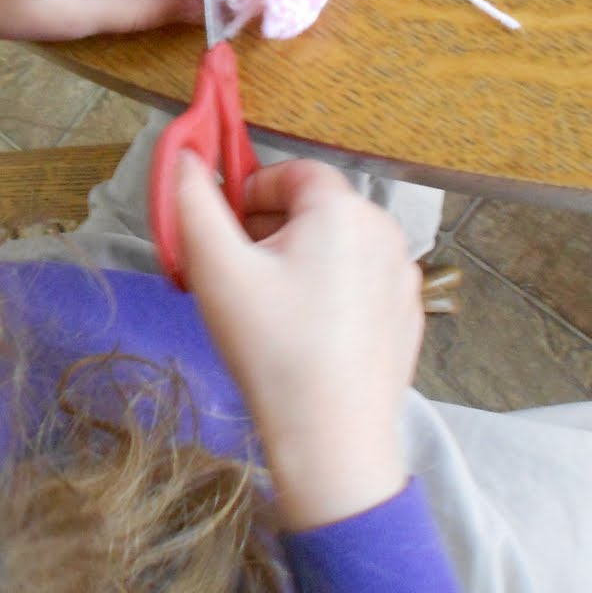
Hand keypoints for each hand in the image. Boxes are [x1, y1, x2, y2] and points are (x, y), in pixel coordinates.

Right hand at [175, 154, 423, 529]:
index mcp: (343, 210)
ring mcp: (402, 277)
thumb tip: (184, 153)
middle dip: (271, 229)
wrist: (331, 439)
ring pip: (337, 247)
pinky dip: (329, 294)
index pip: (292, 172)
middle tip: (237, 276)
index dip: (251, 192)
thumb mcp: (216, 269)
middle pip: (316, 209)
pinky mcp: (407, 317)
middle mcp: (384, 232)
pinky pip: (359, 284)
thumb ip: (192, 201)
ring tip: (268, 311)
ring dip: (298, 261)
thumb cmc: (272, 348)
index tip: (225, 233)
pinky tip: (304, 337)